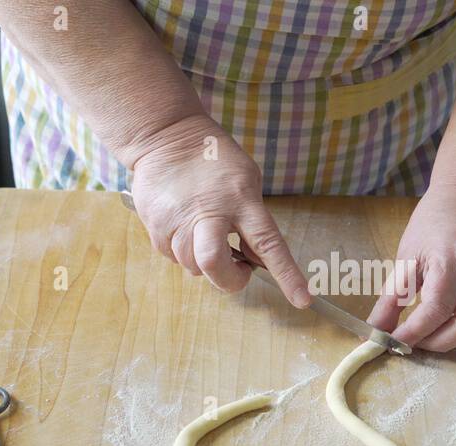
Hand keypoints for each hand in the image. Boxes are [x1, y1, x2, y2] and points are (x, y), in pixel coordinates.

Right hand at [130, 115, 309, 307]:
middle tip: (237, 271)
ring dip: (206, 263)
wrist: (165, 135)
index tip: (302, 299)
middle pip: (213, 263)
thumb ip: (254, 222)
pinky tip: (187, 228)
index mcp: (240, 199)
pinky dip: (184, 253)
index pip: (268, 243)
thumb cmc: (214, 159)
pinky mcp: (154, 224)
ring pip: (192, 265)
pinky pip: (172, 257)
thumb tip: (258, 262)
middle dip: (228, 279)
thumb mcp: (247, 181)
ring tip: (209, 236)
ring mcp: (176, 218)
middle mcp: (207, 210)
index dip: (286, 275)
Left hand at [367, 184, 455, 351]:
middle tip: (420, 343)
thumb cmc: (434, 224)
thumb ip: (392, 297)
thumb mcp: (407, 256)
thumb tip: (375, 331)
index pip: (436, 308)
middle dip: (440, 342)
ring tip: (440, 335)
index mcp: (452, 258)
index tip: (398, 341)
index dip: (415, 332)